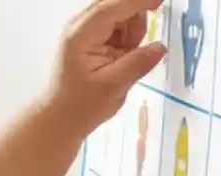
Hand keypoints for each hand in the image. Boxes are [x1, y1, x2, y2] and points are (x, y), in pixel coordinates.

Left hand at [44, 0, 168, 137]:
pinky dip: (126, 38)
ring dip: (131, 31)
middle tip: (132, 49)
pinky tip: (120, 58)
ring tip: (124, 58)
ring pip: (120, 14)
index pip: (113, 6)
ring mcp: (84, 31)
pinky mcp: (91, 38)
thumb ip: (137, 63)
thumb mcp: (113, 86)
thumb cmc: (80, 105)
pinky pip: (117, 26)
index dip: (138, 1)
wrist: (59, 118)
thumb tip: (160, 47)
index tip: (160, 2)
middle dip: (134, 19)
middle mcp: (80, 26)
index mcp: (81, 35)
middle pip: (116, 4)